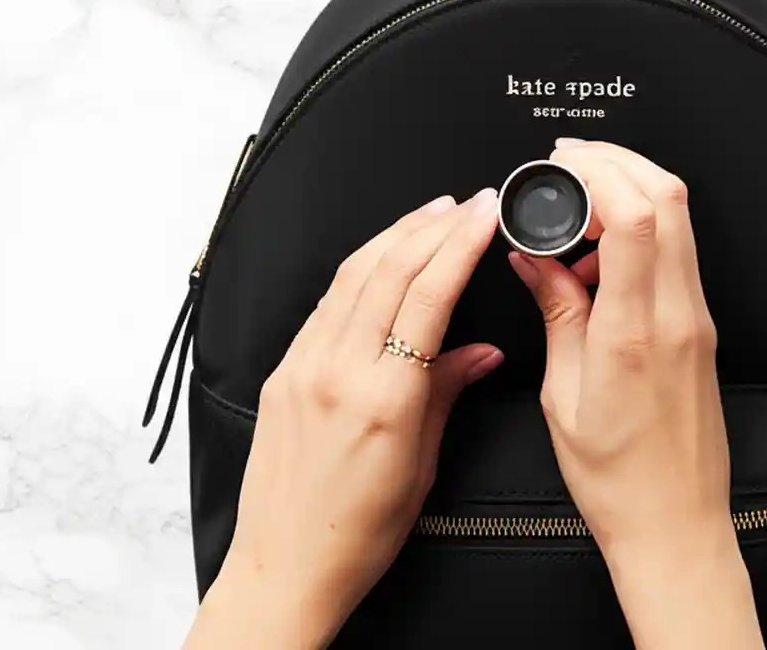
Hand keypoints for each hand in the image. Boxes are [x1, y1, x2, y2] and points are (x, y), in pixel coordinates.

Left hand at [185, 190, 503, 649]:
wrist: (285, 565)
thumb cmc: (357, 532)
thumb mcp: (422, 464)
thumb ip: (447, 392)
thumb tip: (479, 352)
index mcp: (383, 397)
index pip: (428, 295)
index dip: (460, 244)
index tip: (483, 214)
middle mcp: (337, 371)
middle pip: (389, 270)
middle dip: (433, 225)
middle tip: (465, 202)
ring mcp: (303, 366)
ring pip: (352, 276)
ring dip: (395, 235)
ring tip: (429, 213)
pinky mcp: (283, 371)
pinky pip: (325, 303)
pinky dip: (360, 268)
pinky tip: (380, 257)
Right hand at [508, 140, 763, 649]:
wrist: (675, 524)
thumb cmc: (619, 479)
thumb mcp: (563, 395)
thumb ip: (555, 312)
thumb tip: (534, 260)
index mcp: (635, 331)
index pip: (637, 215)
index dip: (601, 170)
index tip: (564, 160)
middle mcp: (677, 316)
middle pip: (669, 198)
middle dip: (618, 161)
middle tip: (570, 162)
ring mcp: (696, 320)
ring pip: (678, 222)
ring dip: (630, 195)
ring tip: (578, 221)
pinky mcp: (700, 329)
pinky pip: (676, 257)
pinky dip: (642, 235)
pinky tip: (602, 262)